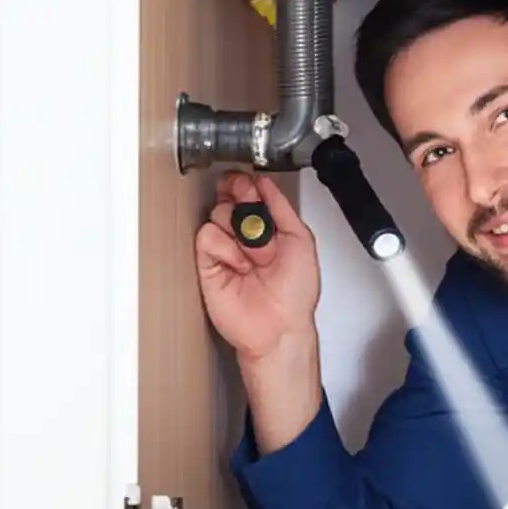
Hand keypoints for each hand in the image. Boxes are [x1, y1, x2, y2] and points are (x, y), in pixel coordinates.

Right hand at [195, 171, 320, 360]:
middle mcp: (244, 235)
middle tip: (254, 217)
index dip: (247, 184)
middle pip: (229, 196)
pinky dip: (225, 248)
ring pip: (217, 213)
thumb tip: (265, 182)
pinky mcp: (207, 263)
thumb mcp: (301, 240)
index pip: (249, 191)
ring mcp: (226, 248)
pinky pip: (206, 236)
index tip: (250, 184)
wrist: (280, 326)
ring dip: (240, 231)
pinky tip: (238, 265)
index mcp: (268, 227)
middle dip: (242, 198)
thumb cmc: (296, 293)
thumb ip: (282, 207)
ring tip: (255, 257)